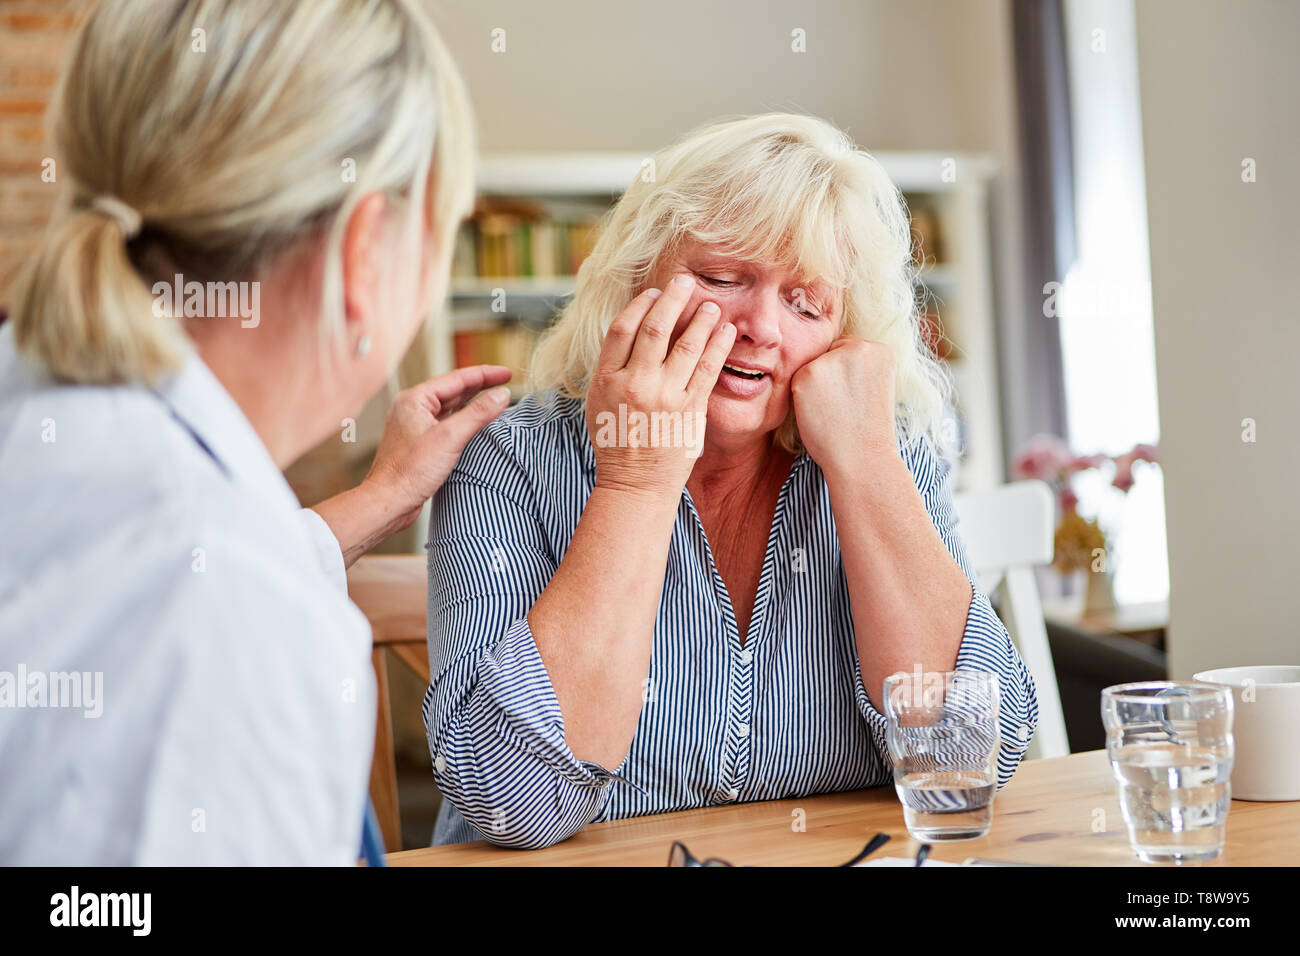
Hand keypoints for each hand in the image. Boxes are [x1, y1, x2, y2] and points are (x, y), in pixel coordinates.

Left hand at [363, 364, 512, 525]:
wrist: (388, 501)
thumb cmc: (409, 472)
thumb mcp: (450, 438)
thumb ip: (478, 413)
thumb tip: (501, 395)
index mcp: (415, 399)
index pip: (457, 378)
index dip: (485, 374)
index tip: (507, 374)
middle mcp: (413, 408)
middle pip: (454, 390)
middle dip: (481, 386)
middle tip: (505, 382)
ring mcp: (415, 425)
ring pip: (450, 407)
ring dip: (473, 402)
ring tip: (496, 398)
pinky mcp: (419, 442)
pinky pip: (446, 423)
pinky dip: (464, 420)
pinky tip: (476, 423)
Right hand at [587, 274, 735, 499]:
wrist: (635, 484)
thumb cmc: (617, 441)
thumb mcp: (599, 403)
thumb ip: (613, 369)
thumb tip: (632, 331)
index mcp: (606, 380)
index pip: (622, 329)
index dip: (640, 305)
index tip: (654, 292)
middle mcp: (634, 385)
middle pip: (655, 328)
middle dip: (672, 299)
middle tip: (685, 282)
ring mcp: (664, 397)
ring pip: (685, 345)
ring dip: (701, 319)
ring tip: (712, 305)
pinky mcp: (689, 410)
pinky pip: (707, 369)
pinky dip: (718, 346)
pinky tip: (726, 331)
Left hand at [790, 336, 897, 478]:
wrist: (862, 459)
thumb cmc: (866, 430)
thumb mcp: (873, 386)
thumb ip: (856, 366)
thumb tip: (829, 358)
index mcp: (880, 350)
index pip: (847, 350)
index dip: (844, 377)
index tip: (852, 400)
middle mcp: (858, 347)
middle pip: (827, 354)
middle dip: (828, 377)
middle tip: (841, 408)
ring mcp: (832, 358)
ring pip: (811, 367)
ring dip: (813, 387)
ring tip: (832, 412)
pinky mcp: (807, 373)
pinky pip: (795, 381)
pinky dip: (801, 399)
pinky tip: (819, 414)